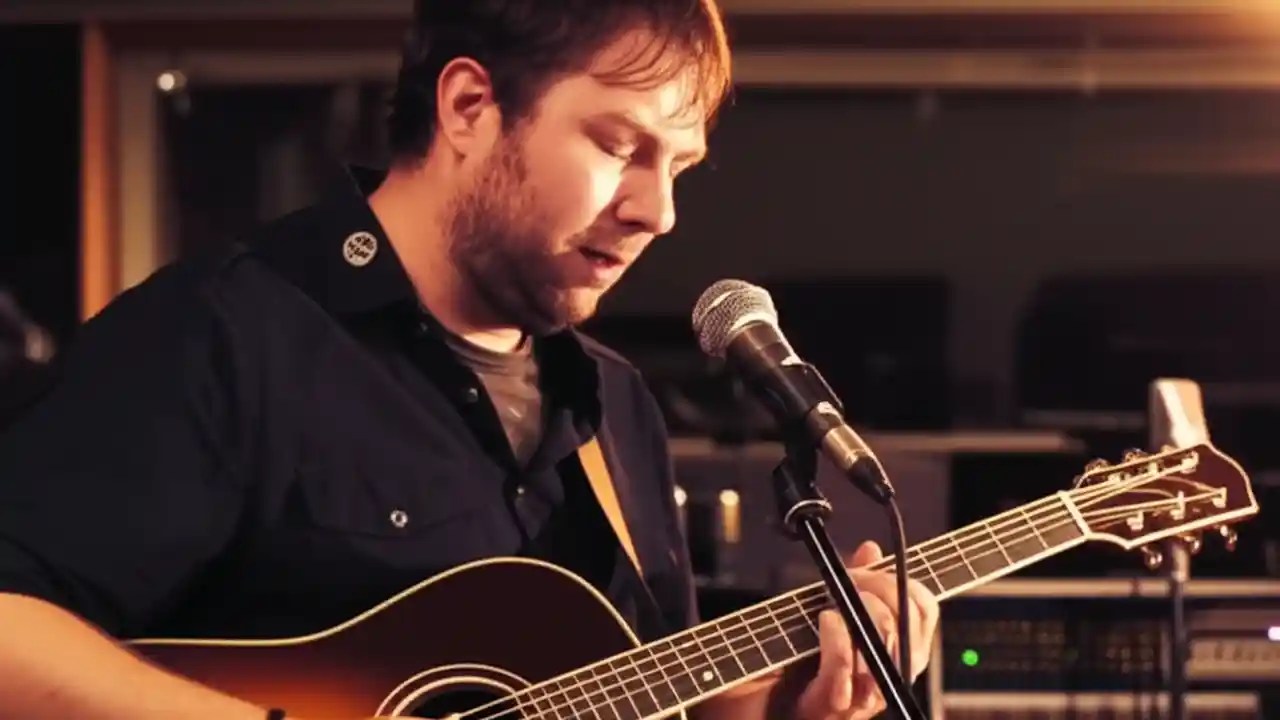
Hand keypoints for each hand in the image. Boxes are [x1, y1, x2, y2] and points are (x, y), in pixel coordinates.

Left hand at [794, 541, 938, 719]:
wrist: (760, 702)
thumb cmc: (797, 659)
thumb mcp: (830, 613)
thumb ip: (853, 584)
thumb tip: (871, 550)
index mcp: (896, 653)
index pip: (924, 611)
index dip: (903, 583)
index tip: (871, 571)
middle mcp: (888, 677)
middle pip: (909, 627)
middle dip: (881, 590)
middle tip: (851, 580)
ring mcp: (861, 698)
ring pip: (884, 649)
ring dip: (861, 613)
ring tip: (838, 599)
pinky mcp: (829, 707)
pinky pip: (846, 671)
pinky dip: (838, 640)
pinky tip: (826, 619)